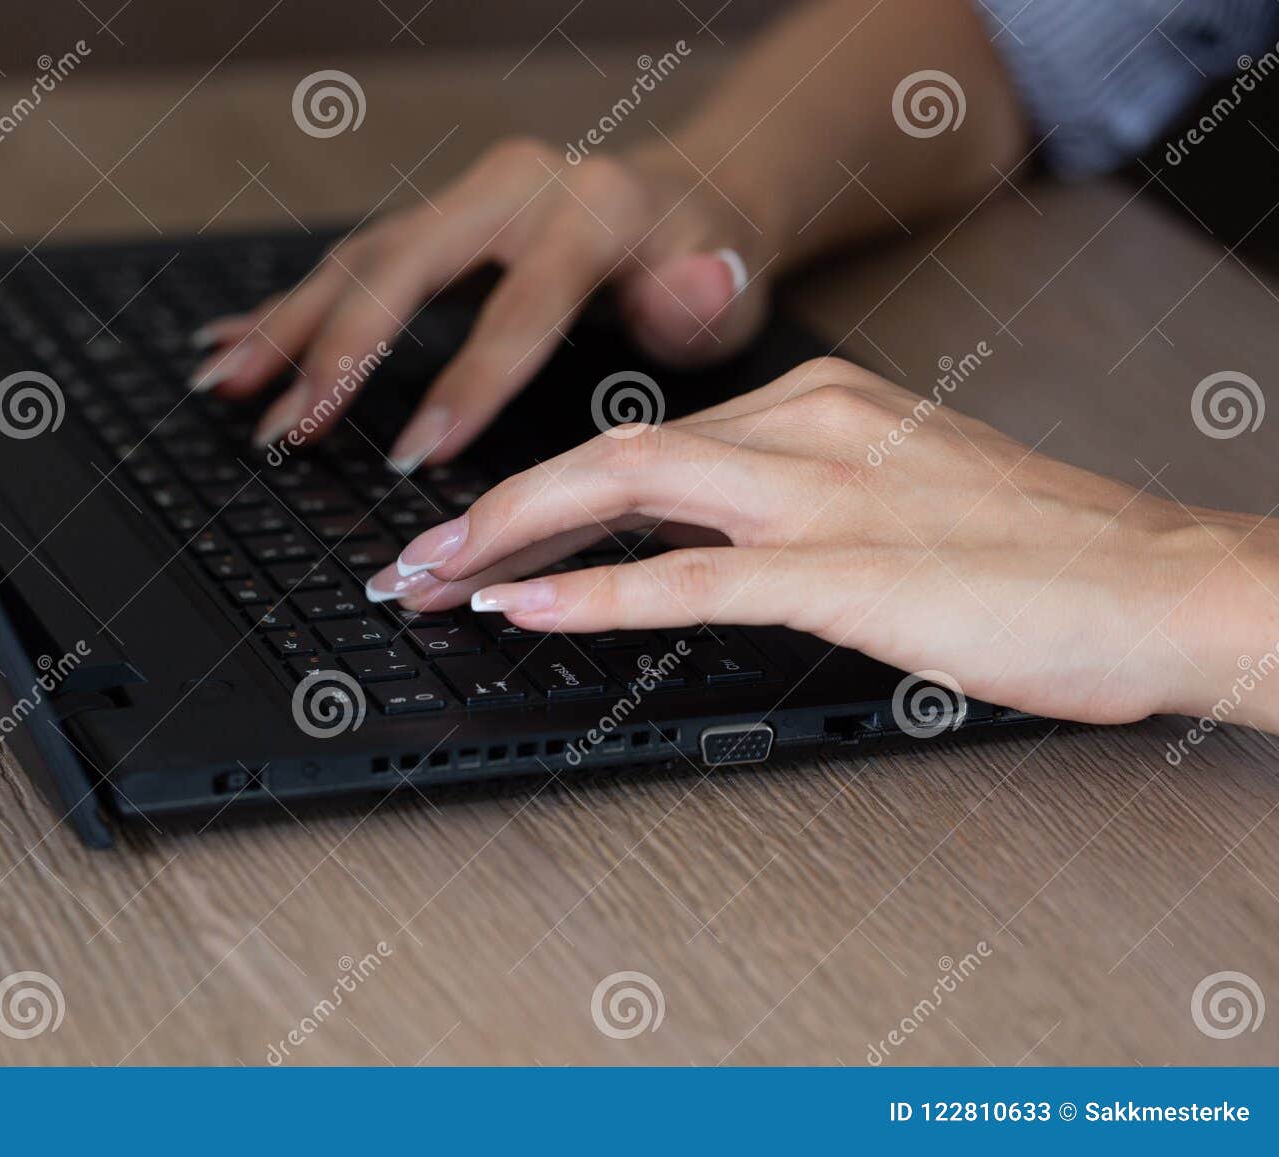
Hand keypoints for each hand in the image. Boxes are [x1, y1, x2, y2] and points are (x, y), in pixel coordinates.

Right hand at [189, 137, 770, 468]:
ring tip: (228, 389)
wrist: (688, 193)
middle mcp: (513, 189)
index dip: (465, 386)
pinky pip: (350, 262)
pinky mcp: (434, 219)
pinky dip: (289, 307)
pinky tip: (234, 344)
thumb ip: (710, 294)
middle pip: (404, 267)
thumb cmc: (705, 255)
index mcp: (587, 211)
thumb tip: (701, 284)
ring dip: (287, 328)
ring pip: (359, 260)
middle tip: (288, 430)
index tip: (413, 458)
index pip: (515, 308)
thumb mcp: (730, 279)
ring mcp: (464, 198)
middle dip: (336, 352)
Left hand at [369, 358, 1278, 729]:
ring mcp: (822, 493)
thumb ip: (807, 506)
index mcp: (820, 404)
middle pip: (609, 452)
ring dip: (510, 538)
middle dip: (494, 507)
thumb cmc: (1048, 556)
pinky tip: (519, 607)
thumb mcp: (907, 497)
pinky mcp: (845, 568)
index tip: (481, 528)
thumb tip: (715, 549)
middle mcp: (808, 427)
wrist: (1167, 583)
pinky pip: (686, 577)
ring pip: (626, 493)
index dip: (545, 489)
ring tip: (429, 578)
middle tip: (413, 557)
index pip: (646, 439)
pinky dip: (590, 595)